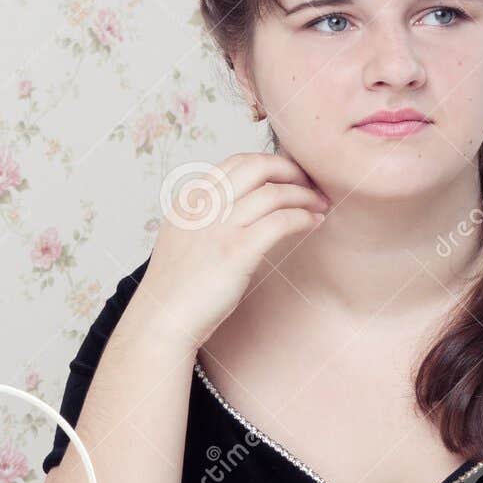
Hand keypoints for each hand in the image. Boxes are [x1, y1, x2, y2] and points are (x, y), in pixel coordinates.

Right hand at [129, 151, 329, 350]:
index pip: (236, 162)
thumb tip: (244, 207)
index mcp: (189, 199)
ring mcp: (219, 227)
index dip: (269, 163)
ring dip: (304, 195)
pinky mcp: (236, 250)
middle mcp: (202, 206)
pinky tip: (313, 223)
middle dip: (291, 169)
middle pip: (257, 166)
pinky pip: (281, 220)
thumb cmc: (176, 289)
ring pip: (274, 192)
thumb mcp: (183, 238)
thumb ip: (206, 217)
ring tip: (320, 205)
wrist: (162, 320)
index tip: (289, 176)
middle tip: (311, 183)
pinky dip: (303, 217)